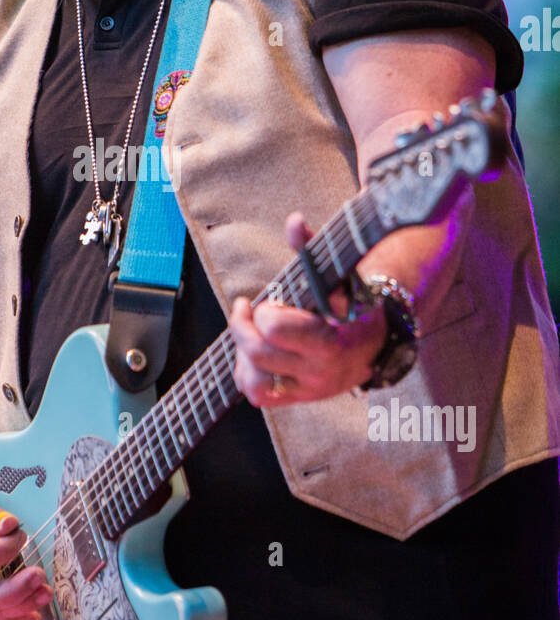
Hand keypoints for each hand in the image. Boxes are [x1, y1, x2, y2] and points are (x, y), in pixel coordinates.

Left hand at [229, 212, 387, 407]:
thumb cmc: (353, 301)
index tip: (263, 301)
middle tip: (245, 311)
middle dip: (242, 327)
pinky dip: (246, 376)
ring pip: (254, 381)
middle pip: (258, 353)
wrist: (377, 340)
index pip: (275, 329)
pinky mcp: (302, 398)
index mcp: (332, 340)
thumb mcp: (338, 274)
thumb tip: (294, 221)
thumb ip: (313, 250)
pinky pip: (260, 396)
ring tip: (249, 334)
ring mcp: (311, 389)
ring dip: (241, 355)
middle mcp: (321, 371)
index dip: (262, 311)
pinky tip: (252, 355)